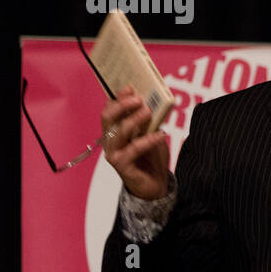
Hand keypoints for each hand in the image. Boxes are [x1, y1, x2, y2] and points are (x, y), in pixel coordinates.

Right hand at [100, 85, 169, 199]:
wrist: (155, 184)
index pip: (110, 110)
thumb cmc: (151, 157)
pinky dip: (148, 140)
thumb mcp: (151, 134)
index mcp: (114, 130)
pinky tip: (161, 134)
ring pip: (119, 132)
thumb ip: (148, 120)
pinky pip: (134, 149)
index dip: (117, 97)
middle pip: (108, 118)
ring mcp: (114, 154)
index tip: (129, 86)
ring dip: (133, 120)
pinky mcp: (122, 165)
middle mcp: (110, 141)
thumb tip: (153, 101)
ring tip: (148, 111)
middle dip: (121, 105)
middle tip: (138, 99)